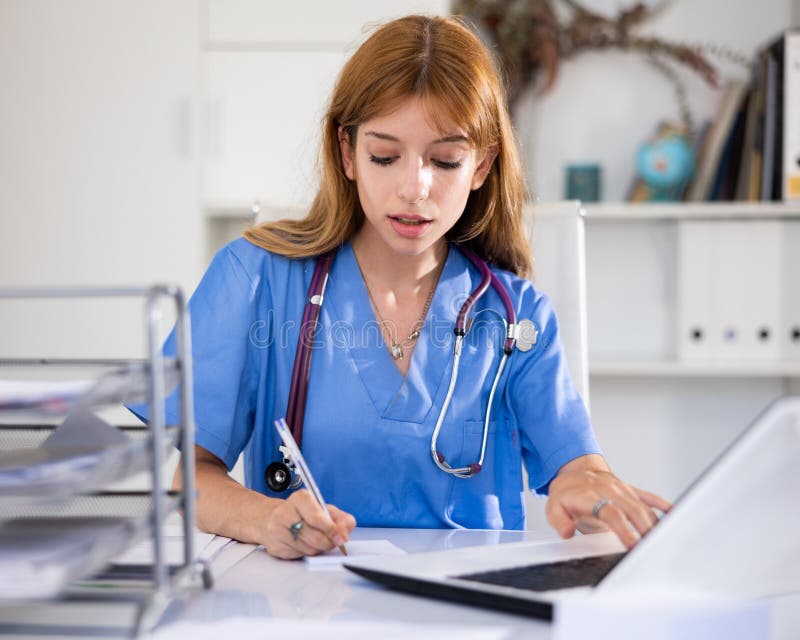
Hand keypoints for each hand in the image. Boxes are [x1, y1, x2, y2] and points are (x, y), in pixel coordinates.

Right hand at [262, 489, 355, 559]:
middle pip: (314, 536)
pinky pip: (298, 555)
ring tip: (317, 541)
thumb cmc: (302, 513)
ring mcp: (277, 530)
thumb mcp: (323, 509)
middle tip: (333, 542)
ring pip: (307, 548)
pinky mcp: (275, 546)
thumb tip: (345, 532)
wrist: (271, 518)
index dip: (331, 530)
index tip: (341, 538)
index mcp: (300, 498)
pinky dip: (306, 553)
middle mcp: (285, 512)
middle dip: (328, 542)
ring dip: (318, 549)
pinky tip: (303, 544)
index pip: (317, 517)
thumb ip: (340, 518)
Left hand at [545, 455, 671, 548]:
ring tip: (663, 542)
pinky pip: (648, 495)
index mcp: (591, 496)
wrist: (574, 473)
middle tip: (653, 549)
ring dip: (654, 523)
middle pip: (633, 509)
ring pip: (642, 505)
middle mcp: (609, 490)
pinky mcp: (630, 489)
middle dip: (645, 529)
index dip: (623, 529)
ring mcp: (622, 489)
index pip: (611, 512)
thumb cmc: (566, 495)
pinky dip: (661, 504)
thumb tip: (567, 532)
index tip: (633, 544)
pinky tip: (674, 514)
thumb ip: (558, 520)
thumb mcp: (553, 507)